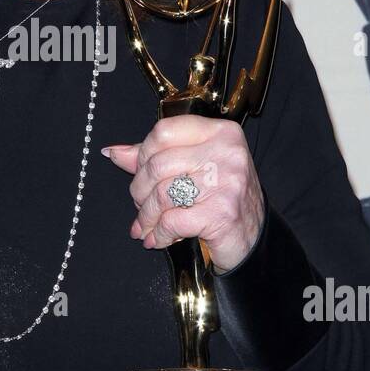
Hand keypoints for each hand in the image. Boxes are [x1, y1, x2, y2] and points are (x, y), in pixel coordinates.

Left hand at [102, 115, 264, 271]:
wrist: (254, 238)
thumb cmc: (223, 199)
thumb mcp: (195, 168)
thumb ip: (157, 156)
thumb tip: (114, 152)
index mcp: (220, 132)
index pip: (164, 131)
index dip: (143, 154)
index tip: (140, 173)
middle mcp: (227, 152)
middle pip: (158, 164)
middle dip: (139, 190)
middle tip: (140, 205)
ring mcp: (227, 182)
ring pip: (162, 194)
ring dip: (146, 216)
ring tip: (145, 226)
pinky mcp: (222, 214)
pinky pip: (172, 221)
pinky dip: (158, 234)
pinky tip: (156, 239)